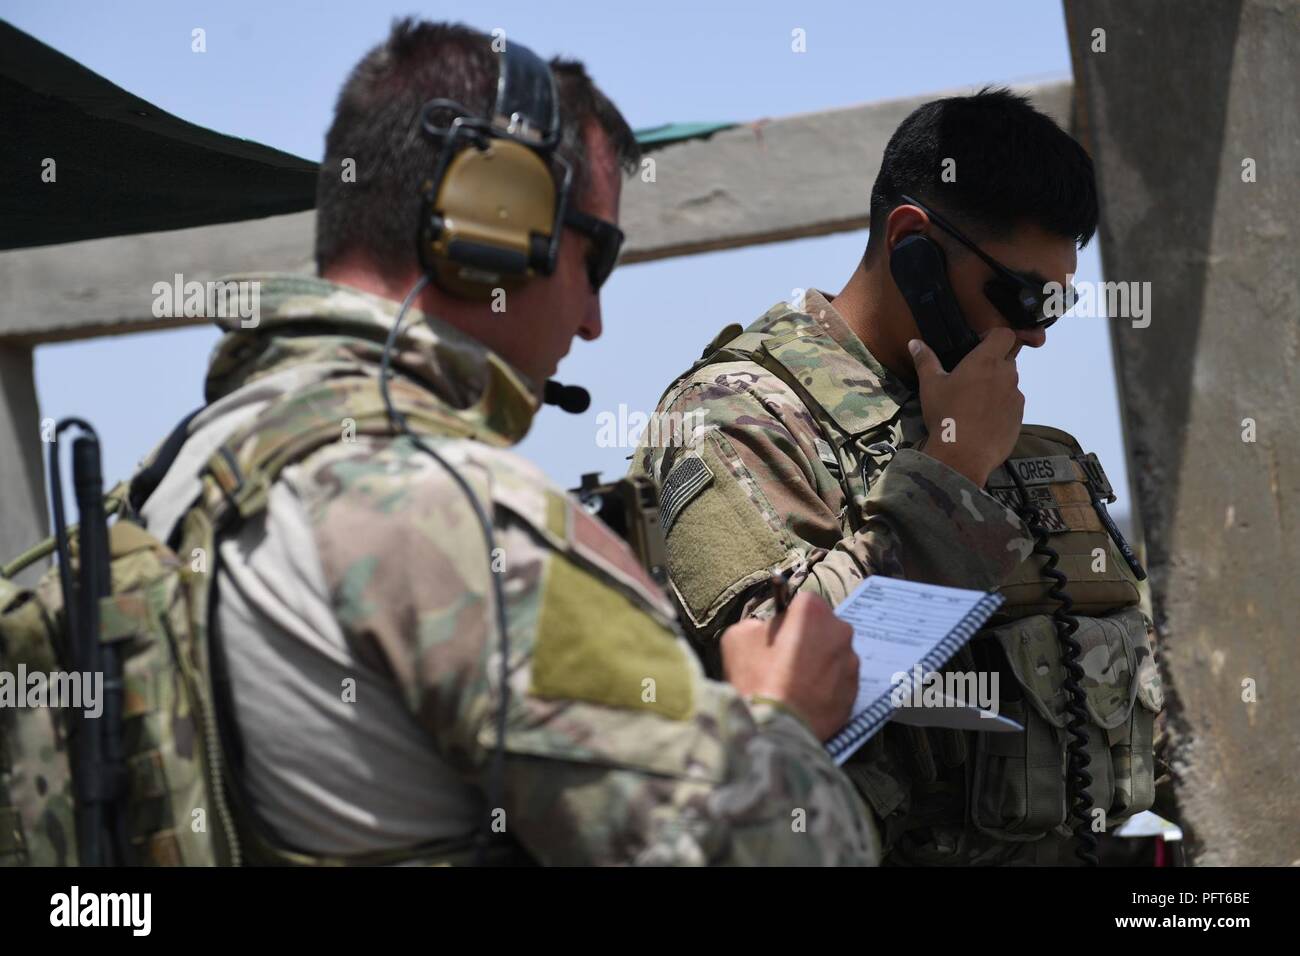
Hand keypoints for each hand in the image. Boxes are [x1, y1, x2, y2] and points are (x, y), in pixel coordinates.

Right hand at [720, 592, 858, 740]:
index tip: (778, 633)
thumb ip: (755, 623)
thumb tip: (764, 629)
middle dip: (808, 638)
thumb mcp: (737, 637)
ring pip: (832, 655)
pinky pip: (838, 682)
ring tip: (795, 684)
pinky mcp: (855, 692)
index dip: (788, 617)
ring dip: (818, 663)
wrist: (776, 728)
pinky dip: (826, 687)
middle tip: (784, 660)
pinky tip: (805, 699)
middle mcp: (840, 632)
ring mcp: (851, 664)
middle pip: (823, 627)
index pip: (803, 601)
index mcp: (813, 611)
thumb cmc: (756, 678)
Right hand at [909, 328, 1023, 486]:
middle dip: (994, 363)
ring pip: (1010, 383)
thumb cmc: (945, 414)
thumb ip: (925, 360)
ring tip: (976, 403)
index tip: (979, 346)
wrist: (963, 455)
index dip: (995, 336)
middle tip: (973, 378)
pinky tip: (984, 421)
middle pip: (1008, 358)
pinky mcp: (1019, 417)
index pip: (1005, 334)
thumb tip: (914, 343)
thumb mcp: (930, 385)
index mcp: (986, 361)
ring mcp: (1016, 397)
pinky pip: (1013, 405)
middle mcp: (1006, 374)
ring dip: (998, 386)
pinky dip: (1002, 407)